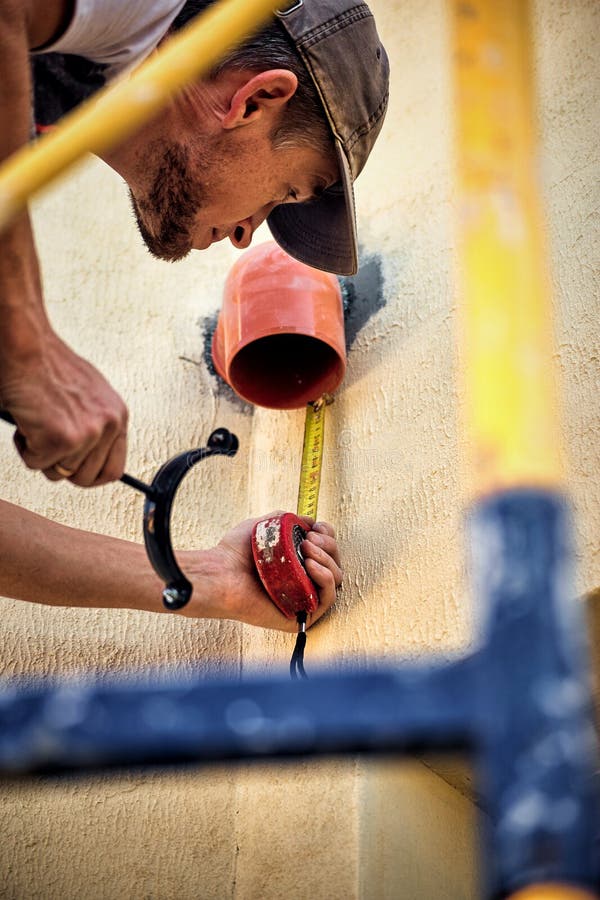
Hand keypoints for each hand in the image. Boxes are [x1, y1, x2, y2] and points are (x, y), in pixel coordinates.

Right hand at [0, 331, 127, 486]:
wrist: (28, 348)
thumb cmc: (50, 365)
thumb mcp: (90, 396)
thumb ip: (95, 425)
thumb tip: (89, 455)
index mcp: (118, 416)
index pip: (114, 469)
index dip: (89, 474)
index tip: (75, 470)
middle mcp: (108, 426)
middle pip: (85, 478)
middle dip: (60, 465)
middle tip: (46, 442)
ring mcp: (87, 434)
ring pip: (58, 472)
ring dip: (40, 452)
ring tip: (36, 423)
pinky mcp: (61, 439)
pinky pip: (36, 463)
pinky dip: (24, 447)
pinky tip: (27, 420)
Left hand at [180, 513, 342, 631]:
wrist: (220, 573)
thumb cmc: (235, 553)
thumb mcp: (265, 525)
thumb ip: (288, 520)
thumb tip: (311, 521)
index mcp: (297, 563)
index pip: (326, 551)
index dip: (328, 536)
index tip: (316, 527)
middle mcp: (302, 580)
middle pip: (335, 563)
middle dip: (329, 545)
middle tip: (309, 539)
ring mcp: (303, 597)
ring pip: (335, 579)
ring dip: (327, 559)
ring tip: (307, 549)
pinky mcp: (302, 615)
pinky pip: (327, 599)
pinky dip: (326, 578)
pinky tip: (312, 566)